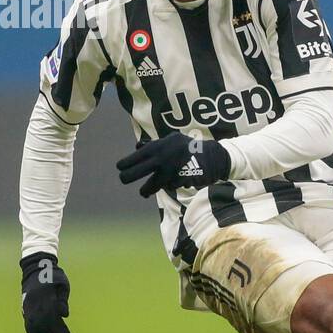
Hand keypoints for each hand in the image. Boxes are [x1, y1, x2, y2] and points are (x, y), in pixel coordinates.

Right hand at [21, 252, 71, 332]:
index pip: (50, 318)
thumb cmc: (53, 277)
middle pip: (42, 326)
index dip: (58, 331)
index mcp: (43, 297)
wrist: (35, 270)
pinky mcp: (25, 312)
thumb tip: (64, 314)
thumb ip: (62, 299)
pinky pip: (28, 327)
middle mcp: (33, 305)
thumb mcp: (62, 284)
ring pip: (33, 329)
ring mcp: (27, 309)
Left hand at [116, 132, 230, 197]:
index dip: (126, 163)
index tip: (119, 167)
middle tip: (122, 179)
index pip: (136, 156)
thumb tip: (137, 146)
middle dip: (128, 176)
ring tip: (143, 193)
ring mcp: (171, 170)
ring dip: (146, 189)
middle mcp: (163, 158)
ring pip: (153, 184)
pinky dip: (169, 185)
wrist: (213, 157)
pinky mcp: (180, 180)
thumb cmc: (190, 148)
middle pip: (138, 171)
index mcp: (159, 146)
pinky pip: (169, 186)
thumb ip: (155, 144)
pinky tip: (172, 183)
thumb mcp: (172, 140)